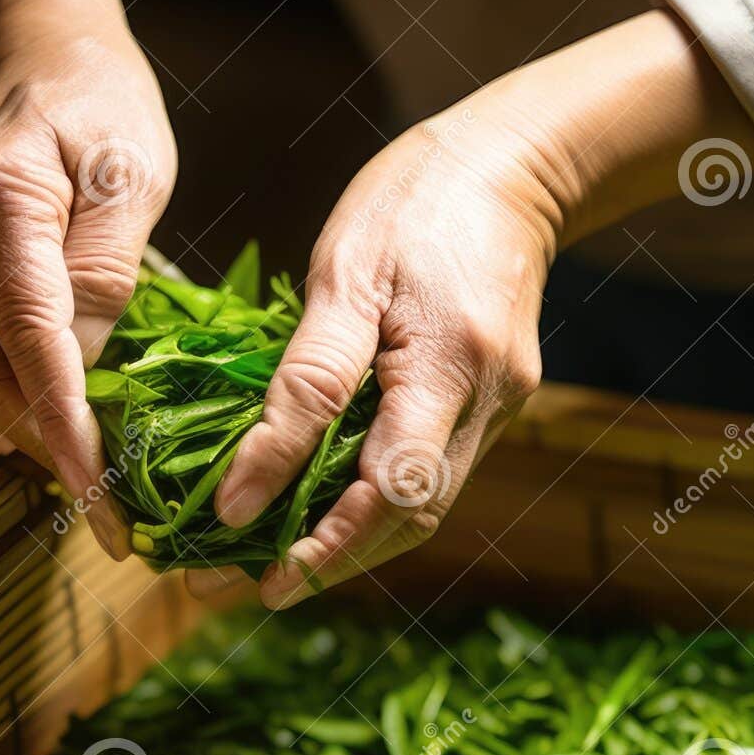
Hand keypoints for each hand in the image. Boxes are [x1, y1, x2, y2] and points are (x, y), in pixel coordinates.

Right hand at [0, 0, 176, 556]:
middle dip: (46, 452)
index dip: (63, 425)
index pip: (31, 340)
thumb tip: (88, 370)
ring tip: (102, 483)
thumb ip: (108, 272)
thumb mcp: (134, 174)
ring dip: (35, 433)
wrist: (38, 46)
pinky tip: (76, 425)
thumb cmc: (101, 99)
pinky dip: (27, 396)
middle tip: (111, 515)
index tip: (97, 492)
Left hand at [203, 10, 753, 605]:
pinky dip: (370, 510)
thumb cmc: (413, 205)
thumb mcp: (344, 271)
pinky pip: (426, 477)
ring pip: (420, 512)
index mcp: (449, 365)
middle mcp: (486, 405)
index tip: (241, 548)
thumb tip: (250, 473)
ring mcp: (496, 413)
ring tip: (265, 568)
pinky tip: (318, 517)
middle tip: (240, 586)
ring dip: (347, 549)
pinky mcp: (489, 410)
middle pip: (407, 519)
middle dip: (324, 563)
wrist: (513, 167)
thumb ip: (306, 374)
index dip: (317, 530)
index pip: (383, 480)